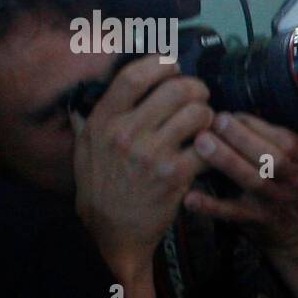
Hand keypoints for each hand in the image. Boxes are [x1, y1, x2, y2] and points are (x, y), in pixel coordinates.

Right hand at [72, 58, 212, 280]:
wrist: (111, 233)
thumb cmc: (99, 190)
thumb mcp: (84, 150)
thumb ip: (87, 121)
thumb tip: (81, 99)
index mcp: (103, 121)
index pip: (134, 75)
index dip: (161, 63)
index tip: (173, 65)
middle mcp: (126, 133)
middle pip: (176, 88)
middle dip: (196, 88)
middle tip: (200, 97)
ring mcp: (152, 154)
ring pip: (197, 114)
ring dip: (208, 117)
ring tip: (204, 126)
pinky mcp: (175, 175)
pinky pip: (208, 147)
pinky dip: (216, 147)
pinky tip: (210, 150)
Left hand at [181, 112, 297, 255]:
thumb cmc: (287, 181)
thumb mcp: (295, 154)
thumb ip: (274, 131)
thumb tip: (239, 94)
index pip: (281, 135)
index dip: (251, 122)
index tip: (224, 112)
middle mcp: (293, 177)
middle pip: (272, 156)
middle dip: (242, 137)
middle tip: (214, 120)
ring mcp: (276, 200)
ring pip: (254, 180)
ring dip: (227, 161)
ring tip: (200, 143)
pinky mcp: (258, 221)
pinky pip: (233, 214)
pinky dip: (212, 206)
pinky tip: (190, 197)